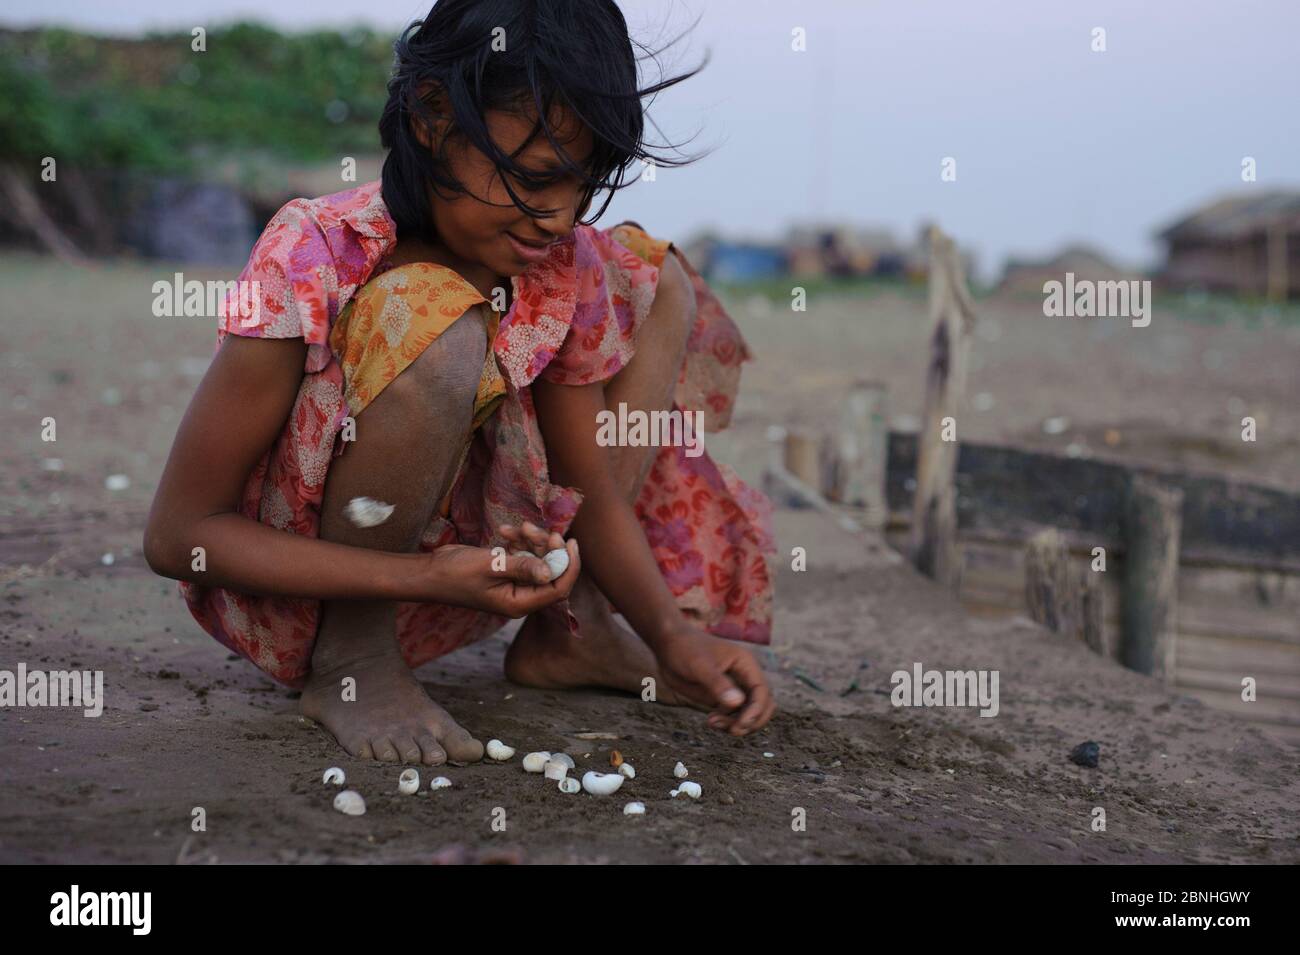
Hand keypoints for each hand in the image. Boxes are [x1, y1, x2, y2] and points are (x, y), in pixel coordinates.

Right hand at [427, 526, 578, 617]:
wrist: (430, 571)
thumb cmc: (455, 573)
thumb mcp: (491, 567)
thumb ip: (522, 568)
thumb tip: (550, 572)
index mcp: (519, 603)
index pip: (557, 588)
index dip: (568, 566)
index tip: (571, 542)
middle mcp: (520, 595)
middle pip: (550, 571)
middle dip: (548, 548)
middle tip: (540, 530)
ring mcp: (513, 583)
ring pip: (537, 559)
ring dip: (531, 541)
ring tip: (518, 528)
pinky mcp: (506, 570)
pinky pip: (522, 554)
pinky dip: (518, 541)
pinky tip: (506, 531)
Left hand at [654, 627, 775, 735]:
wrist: (668, 645)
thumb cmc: (685, 648)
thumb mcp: (700, 666)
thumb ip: (717, 684)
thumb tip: (737, 703)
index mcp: (745, 664)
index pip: (762, 692)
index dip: (756, 710)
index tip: (740, 724)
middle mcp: (744, 677)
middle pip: (763, 705)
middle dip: (752, 721)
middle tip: (733, 730)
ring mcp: (734, 688)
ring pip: (749, 713)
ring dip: (738, 724)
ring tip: (713, 723)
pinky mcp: (721, 697)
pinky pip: (734, 715)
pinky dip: (728, 723)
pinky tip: (710, 721)